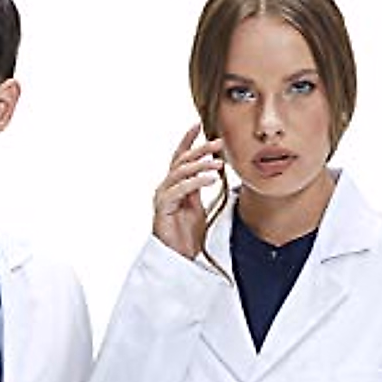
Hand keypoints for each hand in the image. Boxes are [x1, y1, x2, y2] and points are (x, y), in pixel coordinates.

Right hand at [152, 124, 223, 258]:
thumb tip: (211, 170)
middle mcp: (166, 188)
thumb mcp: (197, 206)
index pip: (180, 157)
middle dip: (200, 149)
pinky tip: (210, 179)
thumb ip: (199, 188)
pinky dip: (196, 182)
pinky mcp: (163, 208)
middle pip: (181, 161)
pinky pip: (179, 190)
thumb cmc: (187, 235)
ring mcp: (163, 197)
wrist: (180, 257)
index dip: (188, 140)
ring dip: (200, 164)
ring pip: (180, 172)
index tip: (198, 124)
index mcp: (174, 186)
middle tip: (218, 142)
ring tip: (218, 162)